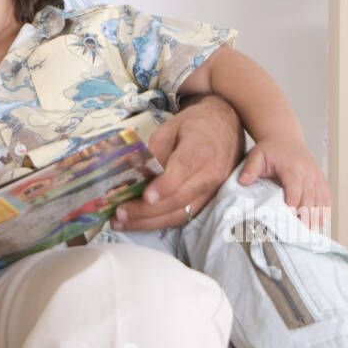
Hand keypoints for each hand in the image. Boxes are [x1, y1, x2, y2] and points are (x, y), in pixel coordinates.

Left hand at [111, 95, 242, 231]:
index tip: (145, 196)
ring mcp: (211, 191)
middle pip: (178, 199)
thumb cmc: (196, 124)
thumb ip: (154, 151)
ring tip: (121, 222)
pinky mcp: (207, 201)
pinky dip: (160, 221)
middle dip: (146, 211)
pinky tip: (139, 222)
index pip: (182, 172)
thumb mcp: (170, 127)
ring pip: (180, 214)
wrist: (228, 126)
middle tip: (119, 214)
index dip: (163, 187)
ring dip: (149, 222)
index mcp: (201, 149)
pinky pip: (183, 216)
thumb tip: (135, 174)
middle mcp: (210, 174)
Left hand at [238, 135, 331, 227]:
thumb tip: (243, 181)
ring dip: (318, 213)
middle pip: (310, 194)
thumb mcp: (257, 155)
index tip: (291, 213)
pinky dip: (326, 208)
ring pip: (321, 196)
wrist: (285, 138)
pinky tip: (322, 221)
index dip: (294, 199)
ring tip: (312, 229)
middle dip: (307, 212)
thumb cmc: (270, 150)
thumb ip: (250, 169)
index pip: (295, 185)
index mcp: (291, 166)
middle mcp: (307, 171)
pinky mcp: (321, 178)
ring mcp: (316, 175)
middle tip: (302, 229)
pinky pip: (327, 195)